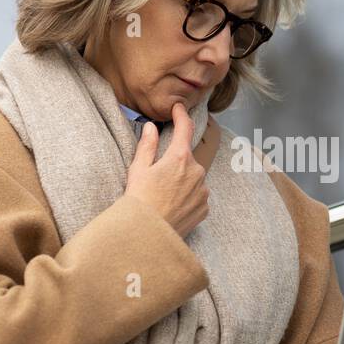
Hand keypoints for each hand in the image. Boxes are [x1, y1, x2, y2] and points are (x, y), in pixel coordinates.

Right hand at [123, 101, 209, 237]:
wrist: (148, 234)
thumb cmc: (139, 201)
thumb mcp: (138, 170)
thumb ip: (147, 146)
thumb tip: (152, 127)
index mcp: (179, 158)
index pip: (185, 129)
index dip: (182, 116)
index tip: (179, 108)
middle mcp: (196, 171)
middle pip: (187, 158)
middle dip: (175, 163)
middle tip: (157, 178)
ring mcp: (203, 191)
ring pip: (193, 178)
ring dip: (182, 181)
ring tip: (163, 196)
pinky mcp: (205, 208)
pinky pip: (197, 196)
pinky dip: (187, 197)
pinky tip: (172, 206)